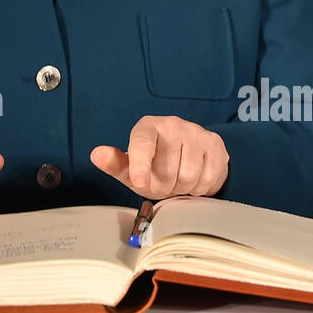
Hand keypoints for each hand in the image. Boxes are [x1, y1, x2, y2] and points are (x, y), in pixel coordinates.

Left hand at [90, 116, 228, 199]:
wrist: (185, 157)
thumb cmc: (152, 164)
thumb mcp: (130, 168)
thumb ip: (114, 163)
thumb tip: (96, 155)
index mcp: (147, 126)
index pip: (142, 143)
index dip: (140, 165)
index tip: (139, 183)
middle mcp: (173, 124)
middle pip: (167, 170)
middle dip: (164, 187)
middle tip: (162, 184)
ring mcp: (196, 132)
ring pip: (189, 176)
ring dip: (183, 189)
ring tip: (177, 181)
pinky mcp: (215, 143)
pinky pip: (208, 178)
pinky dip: (200, 188)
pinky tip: (194, 181)